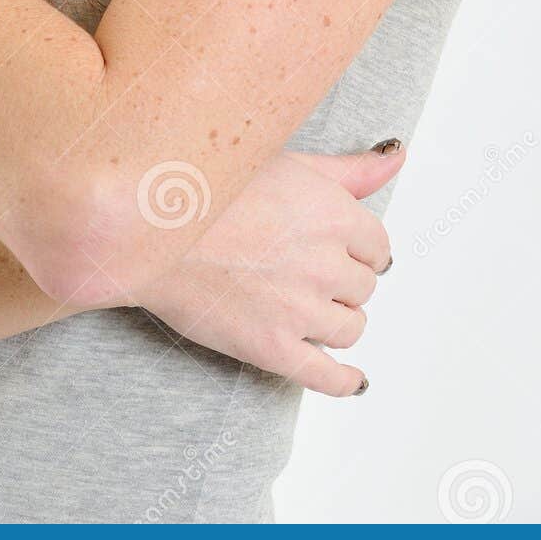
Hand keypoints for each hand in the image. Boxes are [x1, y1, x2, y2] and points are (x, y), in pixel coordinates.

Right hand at [129, 145, 402, 396]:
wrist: (144, 225)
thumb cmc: (207, 185)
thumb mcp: (284, 160)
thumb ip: (348, 169)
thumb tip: (396, 158)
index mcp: (333, 213)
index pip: (376, 246)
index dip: (356, 248)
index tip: (338, 249)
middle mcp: (325, 262)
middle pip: (362, 287)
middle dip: (341, 281)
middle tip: (305, 271)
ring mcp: (301, 309)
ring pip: (350, 328)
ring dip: (335, 320)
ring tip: (307, 308)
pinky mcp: (274, 348)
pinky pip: (327, 376)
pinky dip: (344, 380)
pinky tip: (349, 378)